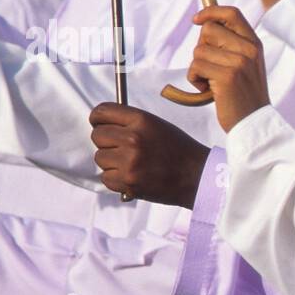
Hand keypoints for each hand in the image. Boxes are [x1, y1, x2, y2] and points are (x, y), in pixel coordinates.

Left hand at [89, 102, 210, 206]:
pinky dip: (116, 179)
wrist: (197, 177)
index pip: (102, 112)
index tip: (100, 124)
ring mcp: (129, 162)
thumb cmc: (178, 150)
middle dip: (106, 142)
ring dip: (111, 162)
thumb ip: (130, 122)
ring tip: (131, 164)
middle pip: (97, 136)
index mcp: (141, 120)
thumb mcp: (156, 126)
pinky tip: (132, 176)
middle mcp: (133, 139)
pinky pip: (105, 177)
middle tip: (120, 148)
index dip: (97, 119)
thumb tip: (103, 124)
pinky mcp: (128, 182)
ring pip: (100, 158)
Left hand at [186, 6, 270, 133]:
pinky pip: (196, 66)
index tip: (197, 20)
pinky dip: (195, 79)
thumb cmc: (244, 97)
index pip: (232, 13)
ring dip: (198, 68)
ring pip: (199, 50)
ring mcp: (239, 62)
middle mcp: (249, 50)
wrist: (255, 124)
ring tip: (212, 83)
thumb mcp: (246, 65)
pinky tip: (209, 91)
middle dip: (202, 48)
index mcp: (255, 44)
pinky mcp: (227, 76)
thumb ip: (232, 45)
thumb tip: (204, 25)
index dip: (211, 12)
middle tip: (211, 67)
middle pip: (209, 30)